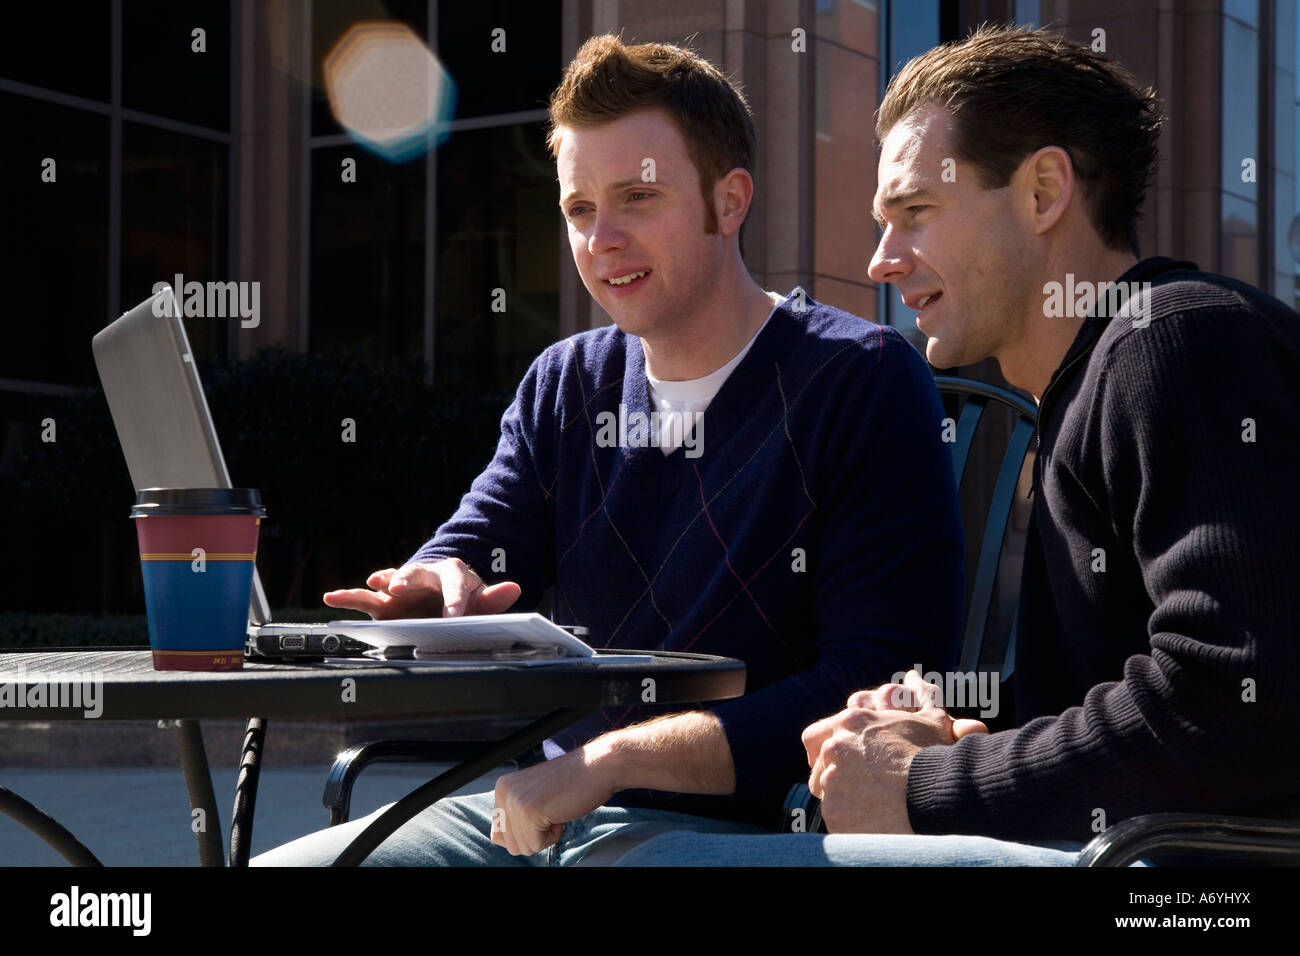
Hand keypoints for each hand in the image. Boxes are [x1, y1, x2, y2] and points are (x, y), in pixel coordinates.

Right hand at [322, 558, 520, 618]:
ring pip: (388, 581)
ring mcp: (402, 590)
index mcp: (451, 574)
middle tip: (400, 587)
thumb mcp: (481, 601)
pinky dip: (347, 596)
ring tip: (371, 584)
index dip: (454, 598)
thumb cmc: (463, 600)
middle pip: (416, 573)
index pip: (454, 582)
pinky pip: (363, 599)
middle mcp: (424, 578)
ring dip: (380, 581)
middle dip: (407, 578)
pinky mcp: (385, 604)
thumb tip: (514, 588)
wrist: (443, 600)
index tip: (453, 616)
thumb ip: (494, 598)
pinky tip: (331, 597)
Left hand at [490, 743, 617, 855]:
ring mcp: (515, 801)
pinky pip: (536, 844)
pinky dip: (553, 836)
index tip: (543, 810)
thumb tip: (497, 839)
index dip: (526, 831)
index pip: (500, 833)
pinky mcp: (528, 811)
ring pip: (523, 847)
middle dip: (535, 835)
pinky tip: (560, 813)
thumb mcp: (533, 797)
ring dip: (545, 836)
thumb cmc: (572, 783)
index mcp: (502, 787)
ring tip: (556, 810)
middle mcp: (503, 791)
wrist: (597, 767)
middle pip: (510, 844)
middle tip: (552, 810)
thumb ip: (512, 816)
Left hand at [801, 671, 988, 832]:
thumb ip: (920, 695)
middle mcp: (834, 748)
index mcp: (850, 723)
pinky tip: (870, 822)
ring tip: (868, 807)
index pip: (814, 736)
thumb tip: (912, 677)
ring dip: (841, 798)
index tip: (840, 763)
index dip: (826, 751)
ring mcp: (831, 780)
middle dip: (833, 776)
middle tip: (857, 788)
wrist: (936, 795)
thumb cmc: (936, 755)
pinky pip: (834, 818)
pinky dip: (849, 821)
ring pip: (825, 793)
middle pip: (818, 766)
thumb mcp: (932, 720)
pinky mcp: (835, 812)